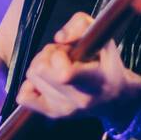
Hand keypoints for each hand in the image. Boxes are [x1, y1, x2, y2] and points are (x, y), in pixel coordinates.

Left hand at [15, 11, 140, 123]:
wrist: (116, 99)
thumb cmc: (108, 65)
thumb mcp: (104, 38)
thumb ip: (81, 26)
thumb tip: (59, 38)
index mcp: (95, 82)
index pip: (64, 74)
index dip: (59, 55)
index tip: (70, 52)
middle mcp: (78, 100)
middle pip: (40, 70)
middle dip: (48, 54)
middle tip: (64, 55)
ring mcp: (64, 110)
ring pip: (32, 76)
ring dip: (42, 66)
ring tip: (59, 66)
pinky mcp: (53, 114)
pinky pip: (24, 97)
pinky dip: (31, 84)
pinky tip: (47, 80)